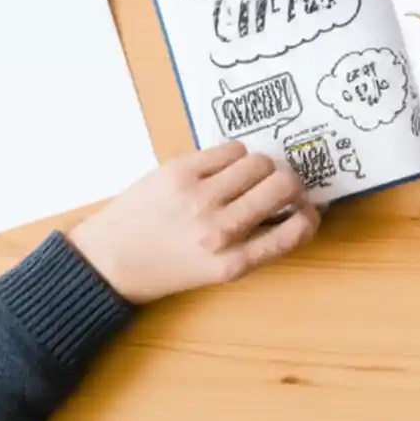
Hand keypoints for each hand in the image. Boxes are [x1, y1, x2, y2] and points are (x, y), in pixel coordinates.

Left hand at [68, 142, 319, 303]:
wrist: (109, 261)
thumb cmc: (165, 267)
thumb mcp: (216, 271)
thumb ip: (255, 244)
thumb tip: (293, 210)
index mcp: (233, 263)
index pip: (295, 231)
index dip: (310, 215)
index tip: (306, 209)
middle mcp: (220, 231)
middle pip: (283, 186)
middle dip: (290, 183)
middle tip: (281, 186)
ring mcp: (199, 198)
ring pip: (260, 162)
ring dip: (262, 167)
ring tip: (247, 177)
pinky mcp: (180, 171)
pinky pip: (231, 149)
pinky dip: (236, 156)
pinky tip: (224, 168)